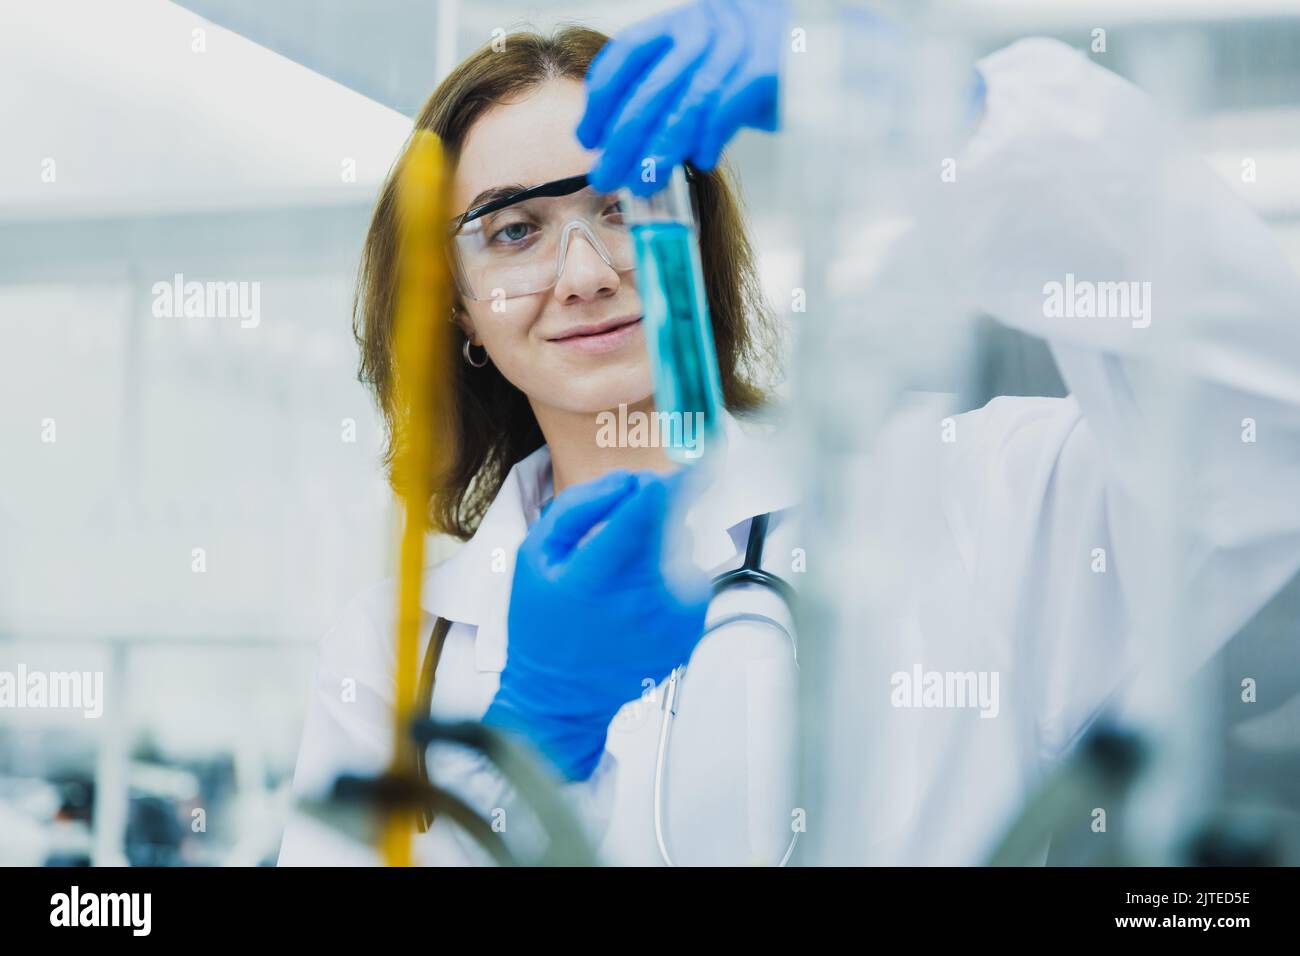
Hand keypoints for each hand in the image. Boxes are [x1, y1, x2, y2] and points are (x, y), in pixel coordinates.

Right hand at [482, 469, 709, 780]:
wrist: (561, 695)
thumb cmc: (542, 622)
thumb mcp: (535, 555)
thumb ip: (580, 508)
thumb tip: (628, 480)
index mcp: (595, 576)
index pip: (644, 515)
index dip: (668, 484)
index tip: (688, 465)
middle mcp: (639, 598)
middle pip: (673, 525)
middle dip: (661, 509)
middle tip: (634, 519)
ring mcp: (669, 619)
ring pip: (686, 549)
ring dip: (664, 545)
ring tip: (624, 575)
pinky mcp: (689, 631)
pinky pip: (693, 580)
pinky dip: (673, 576)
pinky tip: (640, 598)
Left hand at [577, 0, 786, 194]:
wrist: (806, 34)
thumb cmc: (741, 60)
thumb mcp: (696, 62)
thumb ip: (661, 93)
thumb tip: (616, 144)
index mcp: (675, 25)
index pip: (624, 57)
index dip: (600, 101)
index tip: (588, 139)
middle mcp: (701, 29)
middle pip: (650, 89)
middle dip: (622, 140)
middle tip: (606, 176)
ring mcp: (734, 46)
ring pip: (685, 105)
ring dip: (660, 150)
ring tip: (643, 182)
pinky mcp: (765, 69)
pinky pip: (726, 110)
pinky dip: (709, 139)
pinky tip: (699, 163)